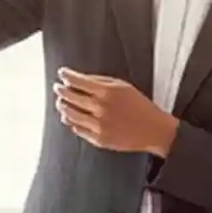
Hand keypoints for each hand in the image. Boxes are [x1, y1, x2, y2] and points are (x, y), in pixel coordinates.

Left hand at [54, 68, 178, 156]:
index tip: (62, 73)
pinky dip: (72, 122)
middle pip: (71, 97)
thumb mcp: (123, 86)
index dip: (67, 76)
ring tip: (61, 103)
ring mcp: (98, 125)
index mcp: (107, 92)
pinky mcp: (99, 139)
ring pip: (71, 115)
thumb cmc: (140, 106)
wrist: (154, 130)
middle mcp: (100, 108)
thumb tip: (80, 79)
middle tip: (58, 88)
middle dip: (61, 91)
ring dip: (63, 107)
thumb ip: (101, 81)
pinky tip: (70, 118)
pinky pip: (78, 130)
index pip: (78, 81)